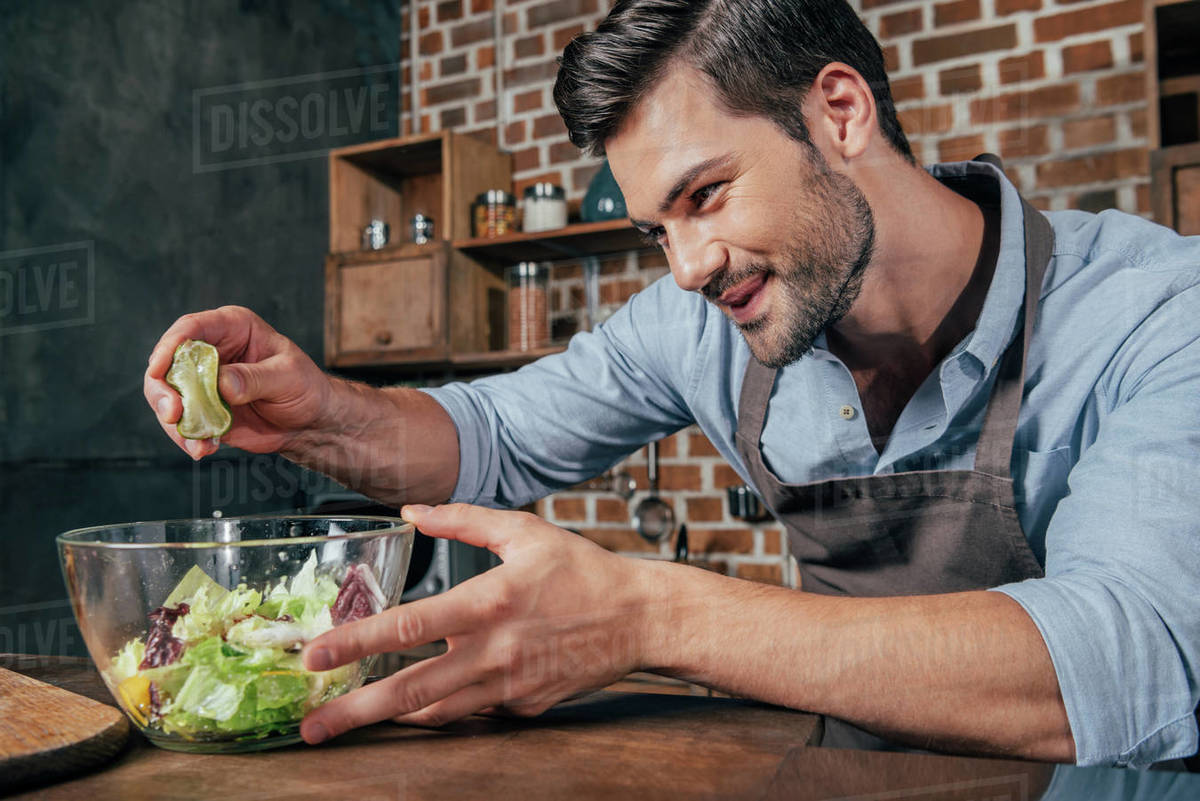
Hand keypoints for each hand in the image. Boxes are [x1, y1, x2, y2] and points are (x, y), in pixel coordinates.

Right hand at [144, 306, 334, 459]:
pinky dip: (186, 437)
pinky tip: (203, 449)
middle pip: (167, 363)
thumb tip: (221, 383)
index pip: (191, 327)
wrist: (310, 423)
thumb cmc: (305, 387)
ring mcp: (203, 381)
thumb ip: (254, 378)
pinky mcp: (202, 409)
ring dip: (173, 421)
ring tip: (197, 444)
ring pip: (167, 395)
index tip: (158, 368)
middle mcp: (211, 350)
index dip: (169, 346)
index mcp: (232, 327)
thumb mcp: (288, 377)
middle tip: (173, 414)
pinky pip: (181, 421)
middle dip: (162, 390)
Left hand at [298, 504, 655, 743]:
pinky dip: (444, 707)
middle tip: (312, 728)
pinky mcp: (524, 708)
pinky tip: (424, 701)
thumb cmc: (581, 570)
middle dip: (354, 712)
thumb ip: (463, 521)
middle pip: (409, 690)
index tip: (314, 655)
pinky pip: (473, 711)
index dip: (355, 642)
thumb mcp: (524, 531)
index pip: (408, 627)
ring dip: (390, 718)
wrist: (639, 618)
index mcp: (488, 602)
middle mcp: (494, 652)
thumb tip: (411, 511)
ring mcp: (509, 687)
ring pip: (436, 712)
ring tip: (351, 720)